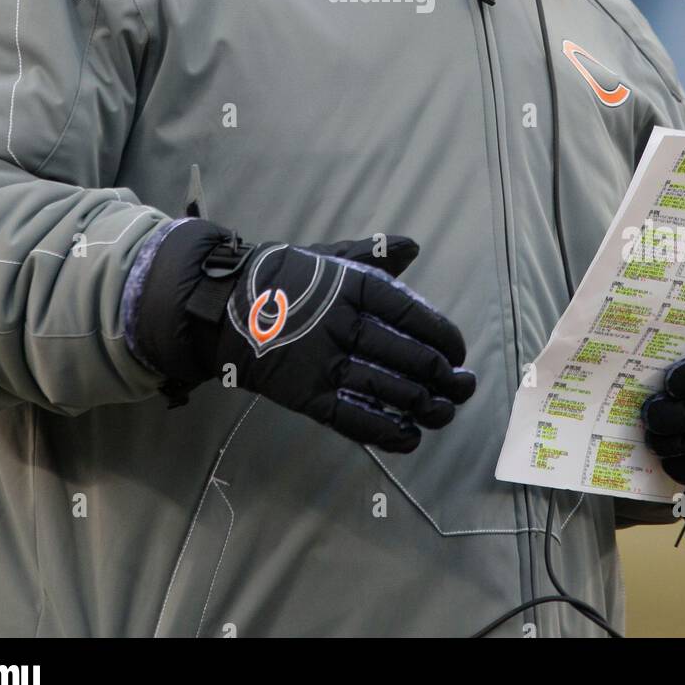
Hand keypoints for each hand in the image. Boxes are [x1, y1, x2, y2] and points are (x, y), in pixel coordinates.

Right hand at [186, 233, 476, 453]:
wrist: (220, 305)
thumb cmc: (283, 278)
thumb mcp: (329, 256)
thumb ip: (374, 254)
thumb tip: (413, 246)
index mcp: (352, 285)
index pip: (410, 312)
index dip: (443, 335)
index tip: (459, 350)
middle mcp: (342, 322)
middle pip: (407, 355)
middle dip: (445, 376)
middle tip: (463, 386)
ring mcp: (322, 361)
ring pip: (387, 388)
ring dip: (425, 405)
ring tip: (446, 411)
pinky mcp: (304, 395)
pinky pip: (352, 418)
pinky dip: (385, 431)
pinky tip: (410, 437)